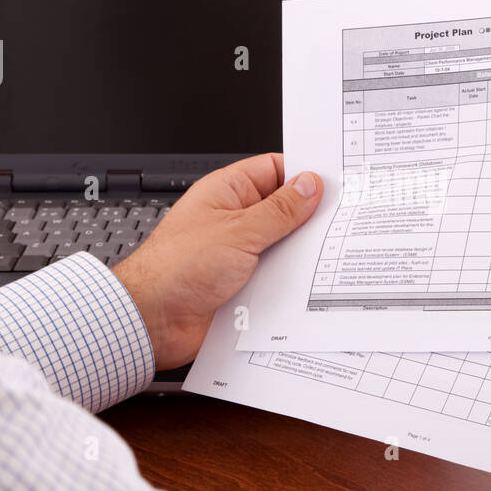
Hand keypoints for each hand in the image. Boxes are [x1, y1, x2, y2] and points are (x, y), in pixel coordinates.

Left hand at [111, 153, 321, 368]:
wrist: (152, 320)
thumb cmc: (175, 268)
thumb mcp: (238, 231)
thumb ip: (278, 211)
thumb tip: (308, 187)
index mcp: (227, 192)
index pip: (274, 170)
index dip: (304, 174)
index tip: (334, 182)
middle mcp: (233, 220)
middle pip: (283, 210)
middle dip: (308, 217)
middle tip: (339, 220)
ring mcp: (238, 252)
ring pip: (283, 246)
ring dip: (299, 253)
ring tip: (324, 254)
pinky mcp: (242, 284)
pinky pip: (276, 276)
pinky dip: (291, 281)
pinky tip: (307, 283)